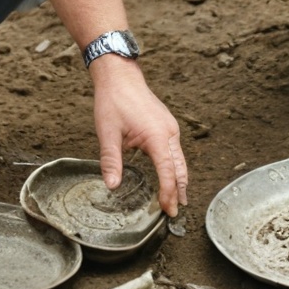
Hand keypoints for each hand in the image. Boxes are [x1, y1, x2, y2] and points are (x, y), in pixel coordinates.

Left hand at [91, 57, 188, 216]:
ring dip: (179, 180)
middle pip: (180, 168)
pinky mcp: (166, 125)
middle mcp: (168, 133)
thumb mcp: (108, 133)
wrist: (120, 76)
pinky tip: (169, 176)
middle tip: (175, 212)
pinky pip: (175, 151)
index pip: (168, 172)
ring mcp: (169, 128)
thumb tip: (112, 186)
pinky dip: (175, 167)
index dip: (168, 193)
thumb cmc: (113, 101)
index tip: (168, 210)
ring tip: (176, 199)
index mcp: (156, 136)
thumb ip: (111, 161)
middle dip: (179, 191)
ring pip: (180, 160)